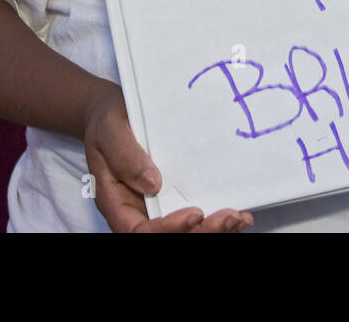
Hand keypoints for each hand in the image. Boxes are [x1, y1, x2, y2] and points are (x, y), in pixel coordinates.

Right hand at [82, 86, 252, 232]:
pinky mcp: (176, 198)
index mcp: (116, 202)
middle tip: (227, 217)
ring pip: (186, 232)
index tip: (194, 214)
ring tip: (237, 218)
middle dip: (199, 233)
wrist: (116, 112)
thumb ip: (125, 155)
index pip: (138, 231)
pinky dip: (219, 221)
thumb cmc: (108, 121)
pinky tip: (240, 215)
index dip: (168, 229)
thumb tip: (152, 184)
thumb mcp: (110, 130)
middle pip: (167, 236)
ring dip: (213, 230)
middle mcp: (139, 211)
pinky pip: (197, 219)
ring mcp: (159, 207)